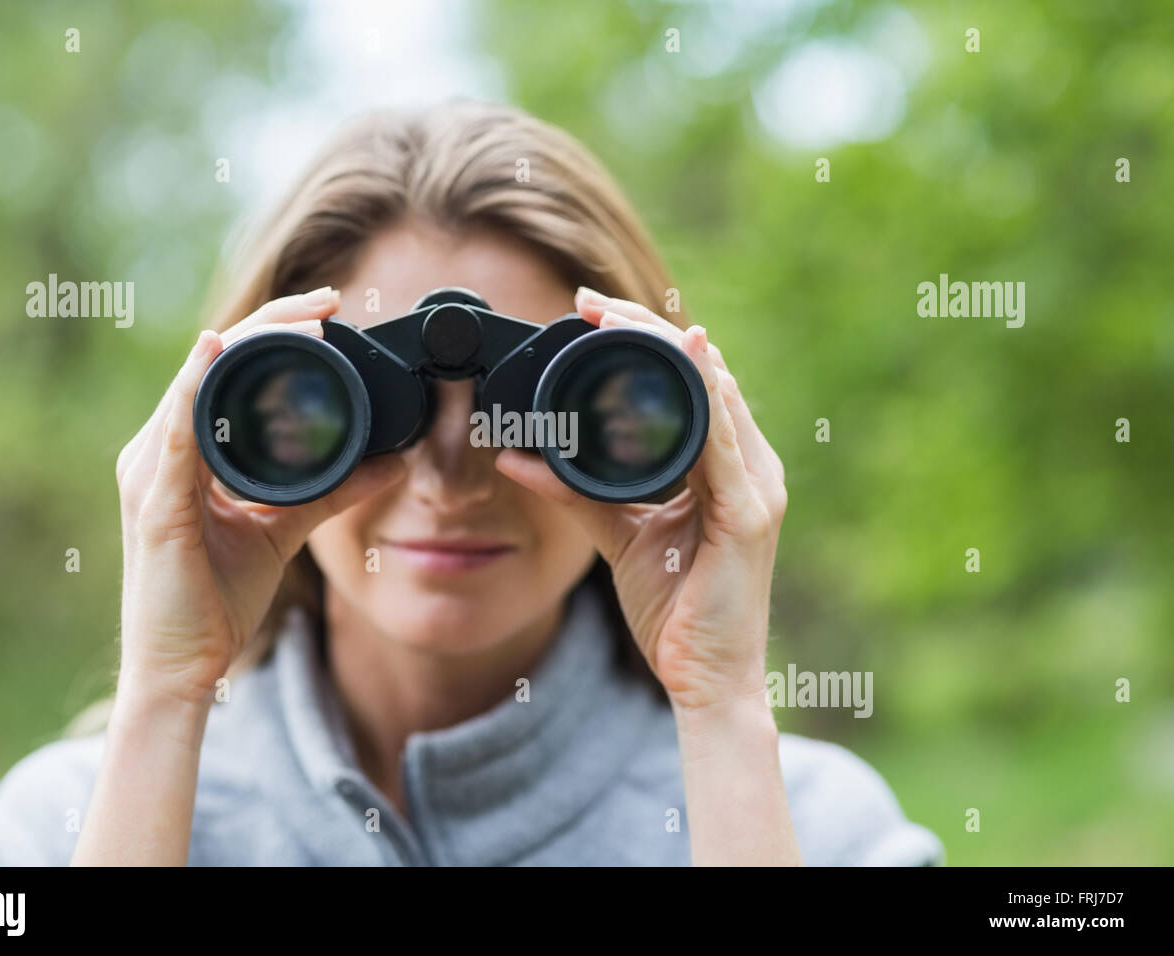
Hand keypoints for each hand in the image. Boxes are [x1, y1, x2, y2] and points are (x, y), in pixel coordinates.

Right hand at [114, 287, 405, 705]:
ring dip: (250, 345)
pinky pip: (174, 434)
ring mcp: (150, 474)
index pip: (227, 369)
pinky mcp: (155, 504)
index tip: (331, 311)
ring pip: (198, 384)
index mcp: (184, 450)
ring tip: (303, 320)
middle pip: (214, 363)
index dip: (275, 331)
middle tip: (329, 303)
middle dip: (272, 325)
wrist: (182, 667)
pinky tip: (217, 353)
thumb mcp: (285, 530)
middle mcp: (158, 450)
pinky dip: (195, 389)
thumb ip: (334, 492)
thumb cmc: (217, 599)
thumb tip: (393, 462)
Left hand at [496, 287, 786, 715]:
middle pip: (700, 374)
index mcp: (724, 467)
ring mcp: (757, 486)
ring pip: (714, 394)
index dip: (642, 340)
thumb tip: (518, 456)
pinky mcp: (750, 513)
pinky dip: (707, 395)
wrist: (706, 678)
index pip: (687, 384)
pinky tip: (686, 356)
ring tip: (616, 315)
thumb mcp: (618, 535)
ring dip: (665, 347)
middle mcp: (749, 466)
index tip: (587, 312)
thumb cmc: (673, 608)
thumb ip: (574, 491)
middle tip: (588, 300)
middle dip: (645, 329)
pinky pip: (726, 442)